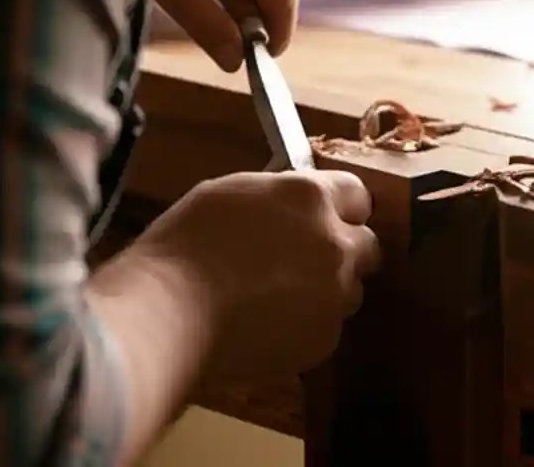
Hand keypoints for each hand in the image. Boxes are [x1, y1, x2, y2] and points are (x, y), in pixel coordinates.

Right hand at [135, 170, 380, 380]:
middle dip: (341, 250)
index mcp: (310, 197)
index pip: (357, 194)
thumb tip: (290, 205)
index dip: (339, 207)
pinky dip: (306, 327)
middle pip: (366, 245)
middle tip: (302, 261)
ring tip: (277, 299)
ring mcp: (334, 295)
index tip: (324, 217)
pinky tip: (266, 325)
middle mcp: (335, 243)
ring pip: (349, 290)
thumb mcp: (229, 194)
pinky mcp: (324, 339)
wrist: (167, 316)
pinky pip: (327, 328)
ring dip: (326, 291)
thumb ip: (276, 197)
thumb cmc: (183, 248)